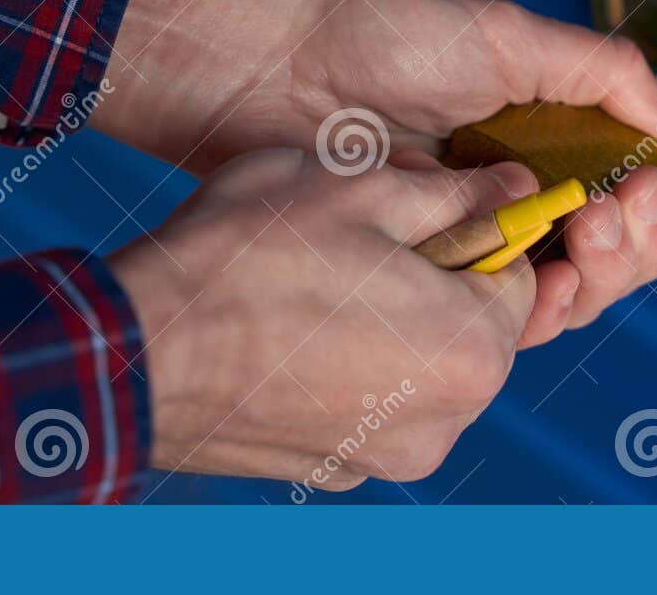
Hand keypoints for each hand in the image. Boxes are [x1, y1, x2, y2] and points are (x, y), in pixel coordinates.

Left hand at [93, 0, 656, 340]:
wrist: (274, 66)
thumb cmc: (381, 34)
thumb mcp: (511, 38)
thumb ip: (603, 77)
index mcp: (540, 135)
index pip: (627, 189)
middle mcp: (512, 193)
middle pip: (609, 251)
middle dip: (646, 238)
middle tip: (638, 204)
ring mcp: (469, 238)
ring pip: (563, 290)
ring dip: (605, 271)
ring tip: (600, 224)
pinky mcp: (424, 277)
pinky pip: (498, 314)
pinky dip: (541, 302)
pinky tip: (554, 274)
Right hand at [106, 150, 537, 487]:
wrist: (136, 352)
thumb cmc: (247, 260)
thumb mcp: (363, 189)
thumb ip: (458, 193)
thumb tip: (518, 191)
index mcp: (470, 350)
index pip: (520, 276)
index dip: (476, 228)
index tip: (427, 207)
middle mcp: (444, 421)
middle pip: (473, 326)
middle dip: (434, 275)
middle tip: (359, 237)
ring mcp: (386, 455)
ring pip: (421, 363)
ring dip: (391, 318)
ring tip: (319, 277)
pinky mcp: (335, 467)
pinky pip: (372, 401)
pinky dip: (350, 364)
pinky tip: (295, 325)